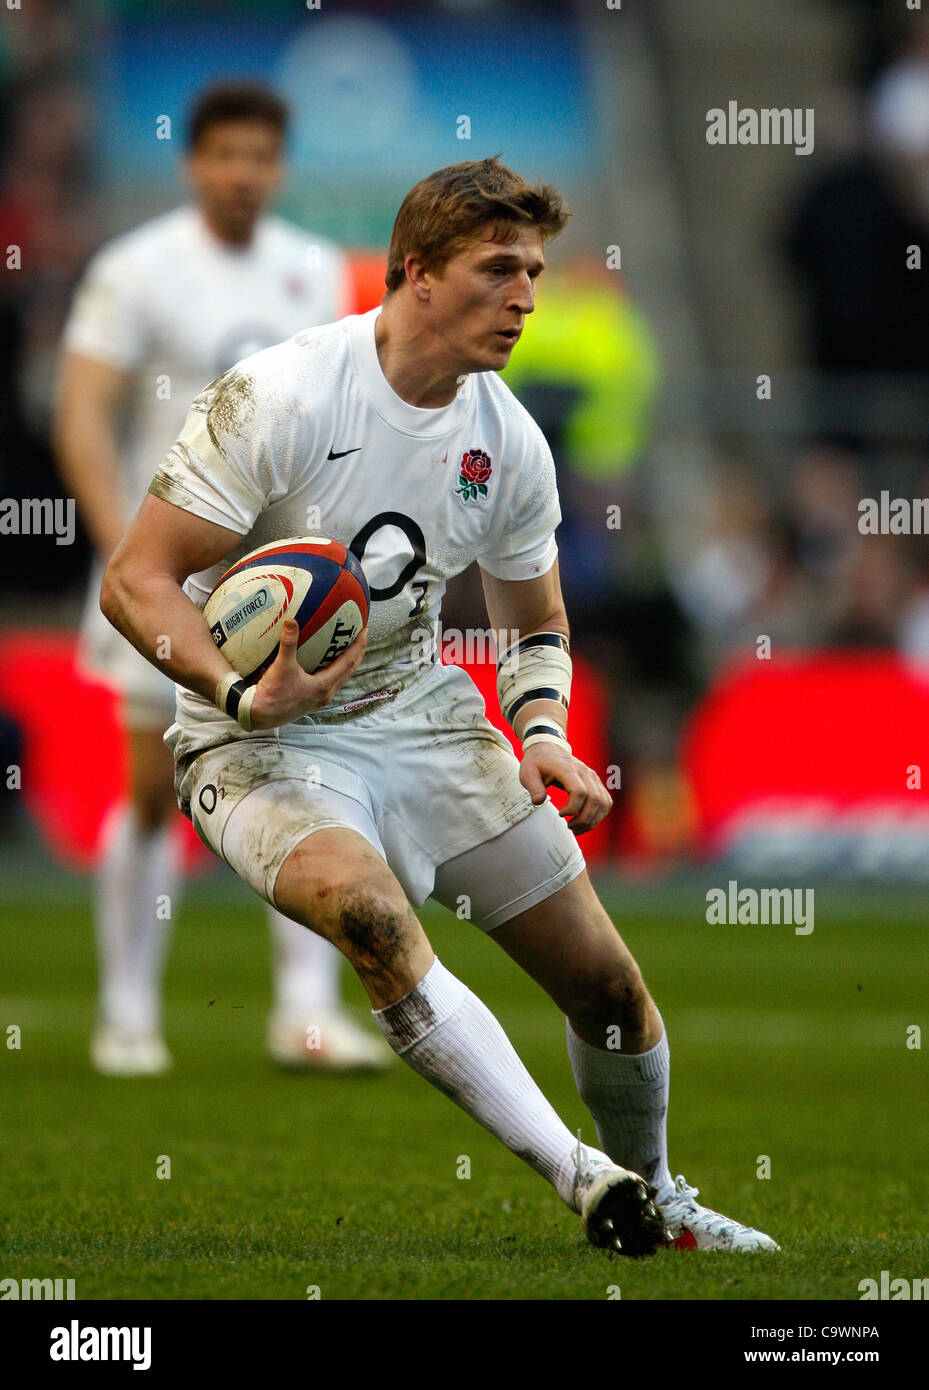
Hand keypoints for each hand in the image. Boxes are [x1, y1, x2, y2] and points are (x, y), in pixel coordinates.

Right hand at [247, 619, 367, 729]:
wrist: (260, 715)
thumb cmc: (272, 694)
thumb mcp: (282, 667)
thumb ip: (288, 643)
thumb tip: (291, 621)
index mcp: (324, 686)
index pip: (348, 663)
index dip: (358, 646)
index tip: (364, 631)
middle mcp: (325, 694)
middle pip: (349, 671)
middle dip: (357, 654)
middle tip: (361, 637)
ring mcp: (318, 699)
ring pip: (340, 678)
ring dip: (347, 663)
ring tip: (348, 649)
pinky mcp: (310, 701)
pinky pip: (329, 682)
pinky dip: (333, 670)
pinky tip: (325, 663)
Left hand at [518, 742, 611, 834]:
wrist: (548, 749)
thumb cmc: (537, 763)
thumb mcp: (528, 773)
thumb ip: (533, 787)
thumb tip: (538, 802)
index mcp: (568, 770)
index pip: (580, 791)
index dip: (573, 808)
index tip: (560, 814)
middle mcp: (585, 773)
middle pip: (595, 799)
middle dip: (584, 819)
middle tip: (570, 826)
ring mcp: (593, 777)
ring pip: (604, 802)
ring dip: (593, 820)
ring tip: (577, 828)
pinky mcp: (596, 783)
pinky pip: (606, 801)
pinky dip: (598, 815)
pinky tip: (585, 821)